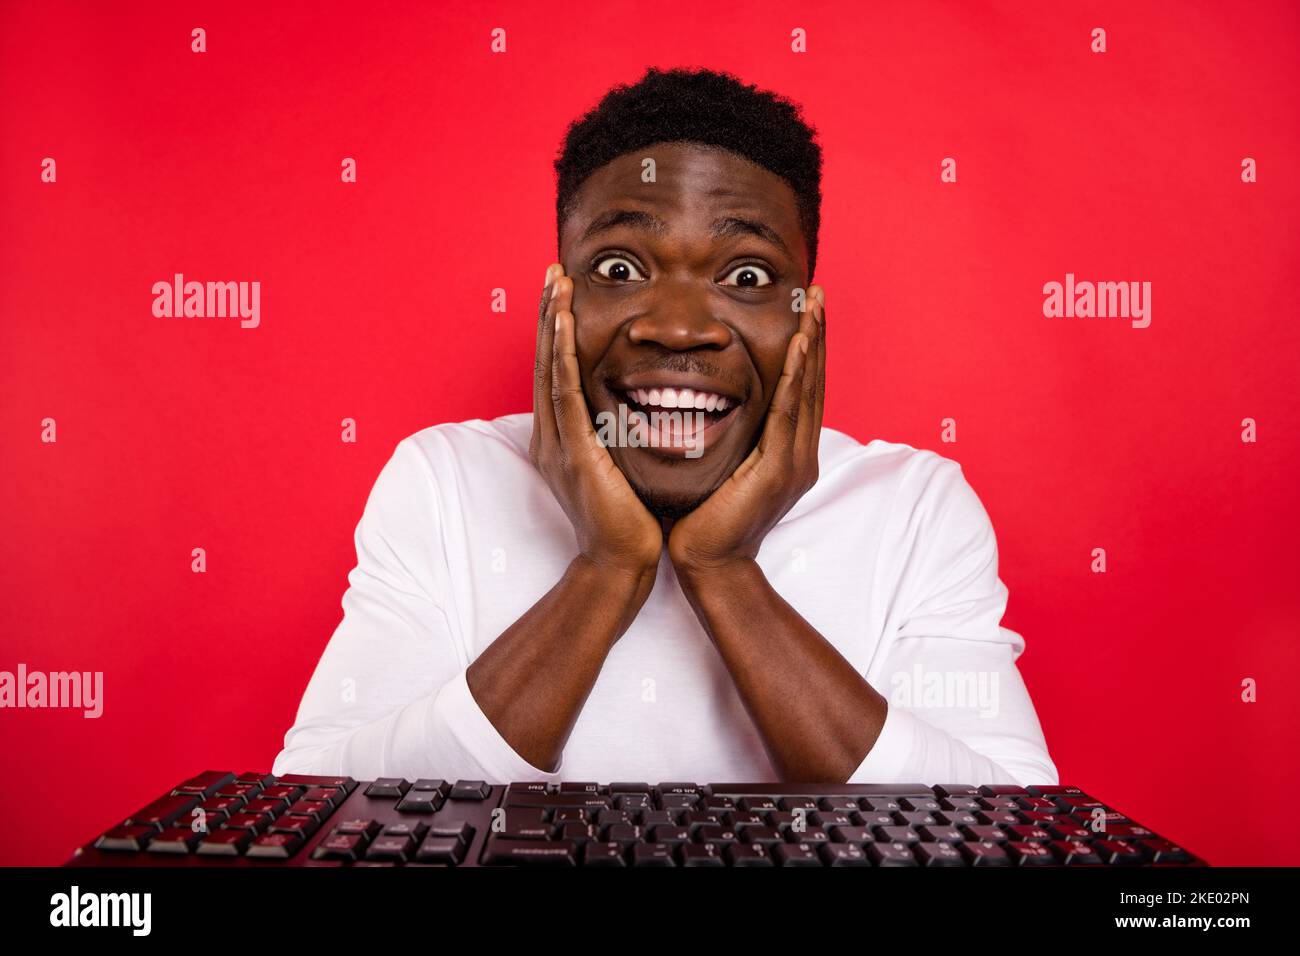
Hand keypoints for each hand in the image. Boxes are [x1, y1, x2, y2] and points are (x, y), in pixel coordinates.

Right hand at [530, 263, 664, 575]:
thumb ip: (620, 437)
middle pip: (545, 362)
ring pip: (549, 369)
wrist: (621, 564)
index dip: (556, 331)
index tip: (564, 293)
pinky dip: (559, 355)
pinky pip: (563, 392)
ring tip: (556, 283)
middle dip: (548, 315)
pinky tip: (561, 324)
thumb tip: (644, 408)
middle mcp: (552, 435)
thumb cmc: (629, 521)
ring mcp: (557, 442)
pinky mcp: (572, 450)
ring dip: (550, 322)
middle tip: (554, 271)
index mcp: (562, 438)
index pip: (557, 372)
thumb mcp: (622, 467)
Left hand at [667, 285, 824, 575]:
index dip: (806, 347)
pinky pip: (790, 415)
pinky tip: (797, 349)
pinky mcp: (779, 472)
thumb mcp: (721, 464)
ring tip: (813, 307)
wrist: (707, 563)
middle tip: (816, 293)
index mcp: (789, 452)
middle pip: (813, 382)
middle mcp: (800, 454)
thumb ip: (728, 435)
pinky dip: (796, 378)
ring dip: (811, 345)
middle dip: (816, 335)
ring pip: (808, 392)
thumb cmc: (703, 517)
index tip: (803, 309)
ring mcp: (795, 463)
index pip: (801, 389)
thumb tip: (704, 398)